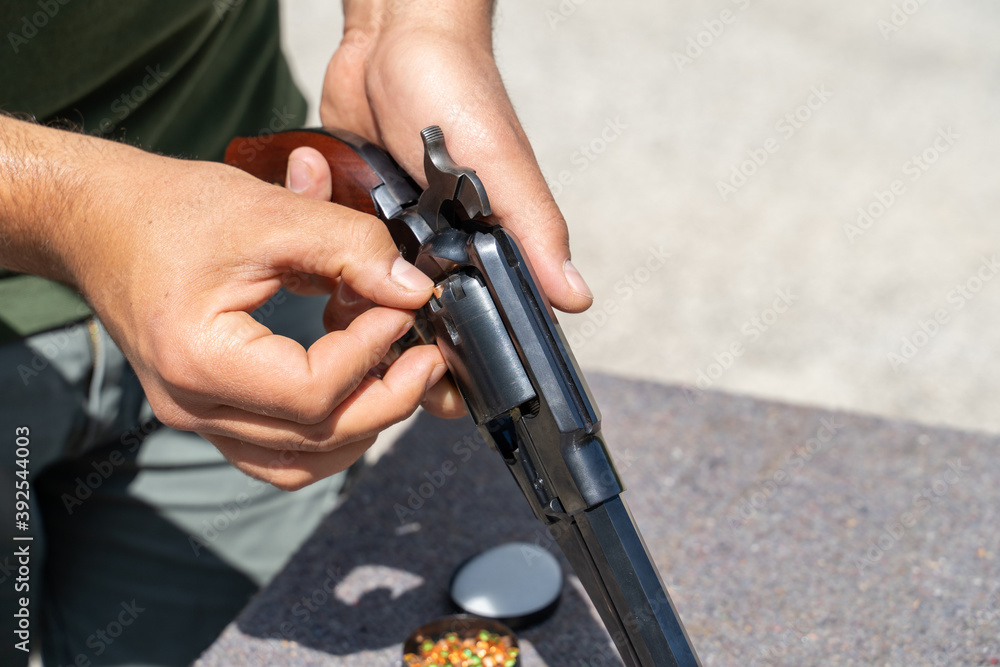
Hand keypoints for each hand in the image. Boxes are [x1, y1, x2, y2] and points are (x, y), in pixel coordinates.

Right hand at [0, 118, 447, 489]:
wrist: (100, 220)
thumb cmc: (171, 212)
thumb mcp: (269, 214)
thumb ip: (349, 246)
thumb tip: (413, 289)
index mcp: (199, 361)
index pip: (312, 392)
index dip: (371, 353)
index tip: (403, 308)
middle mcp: (193, 406)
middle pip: (316, 438)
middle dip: (388, 398)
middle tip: (427, 355)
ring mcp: (197, 418)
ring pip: (301, 461)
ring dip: (361, 423)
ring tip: (395, 370)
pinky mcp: (208, 412)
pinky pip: (278, 453)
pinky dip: (327, 431)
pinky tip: (355, 385)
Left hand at [319, 0, 594, 314]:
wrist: (388, 39)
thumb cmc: (455, 86)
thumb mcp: (501, 162)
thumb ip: (535, 228)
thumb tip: (575, 296)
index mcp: (492, 240)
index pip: (484, 312)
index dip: (461, 341)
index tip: (434, 354)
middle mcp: (448, 242)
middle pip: (420, 310)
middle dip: (394, 313)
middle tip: (375, 294)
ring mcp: (401, 231)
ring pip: (374, 287)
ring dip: (354, 281)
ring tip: (345, 252)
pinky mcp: (362, 212)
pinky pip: (341, 249)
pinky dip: (330, 243)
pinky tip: (327, 217)